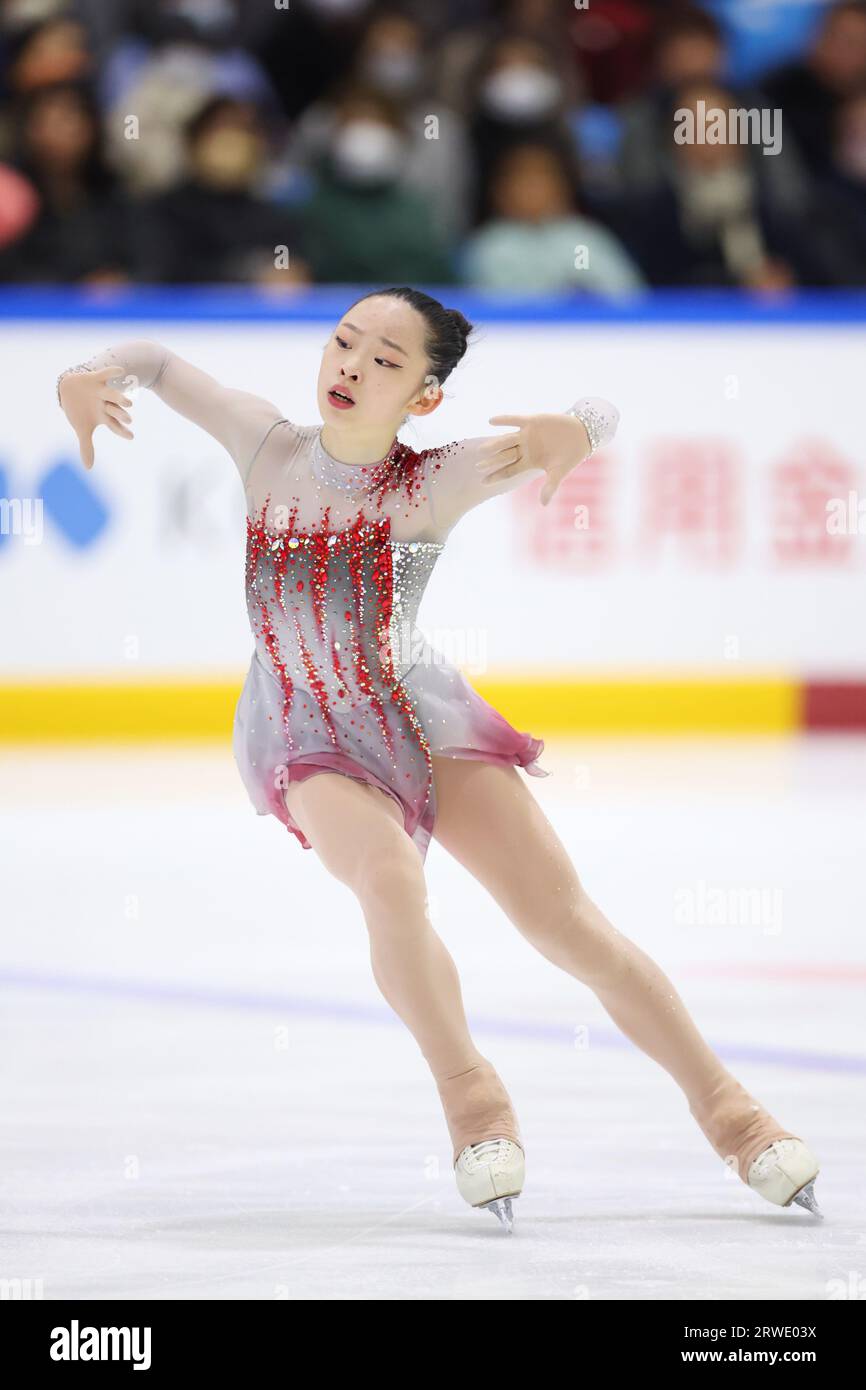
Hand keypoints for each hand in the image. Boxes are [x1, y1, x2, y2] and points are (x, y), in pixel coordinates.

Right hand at [59, 365, 134, 469]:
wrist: (69, 390)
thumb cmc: (79, 411)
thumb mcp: (82, 429)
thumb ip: (86, 447)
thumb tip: (88, 468)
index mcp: (104, 417)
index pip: (115, 426)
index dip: (122, 431)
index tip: (131, 436)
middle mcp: (106, 405)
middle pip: (116, 410)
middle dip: (121, 415)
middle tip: (129, 419)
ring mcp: (102, 392)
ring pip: (113, 395)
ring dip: (120, 399)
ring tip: (128, 403)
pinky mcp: (95, 379)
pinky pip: (106, 375)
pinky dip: (112, 373)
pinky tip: (121, 371)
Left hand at [477, 412, 592, 505]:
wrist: (582, 435)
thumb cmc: (570, 456)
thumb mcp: (560, 472)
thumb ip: (550, 486)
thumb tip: (543, 504)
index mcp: (528, 462)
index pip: (509, 471)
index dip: (496, 476)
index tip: (483, 482)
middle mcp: (524, 449)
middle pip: (504, 456)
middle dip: (491, 461)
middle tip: (478, 466)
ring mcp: (526, 435)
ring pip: (507, 440)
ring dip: (494, 444)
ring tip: (482, 449)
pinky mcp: (532, 421)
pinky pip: (515, 420)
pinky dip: (504, 420)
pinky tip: (491, 421)